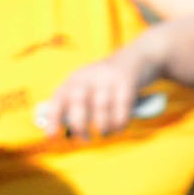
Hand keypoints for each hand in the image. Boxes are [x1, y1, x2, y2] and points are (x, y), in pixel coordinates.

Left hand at [33, 34, 162, 140]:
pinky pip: (122, 107)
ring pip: (101, 107)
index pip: (59, 99)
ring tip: (105, 133)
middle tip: (86, 139)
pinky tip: (119, 127)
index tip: (53, 137)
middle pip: (78, 102)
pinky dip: (119, 122)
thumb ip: (76, 105)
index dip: (53, 120)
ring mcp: (109, 77)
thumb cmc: (109, 82)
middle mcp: (89, 75)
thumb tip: (64, 133)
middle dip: (80, 126)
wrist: (141, 56)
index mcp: (75, 79)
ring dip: (103, 127)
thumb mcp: (90, 86)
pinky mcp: (127, 81)